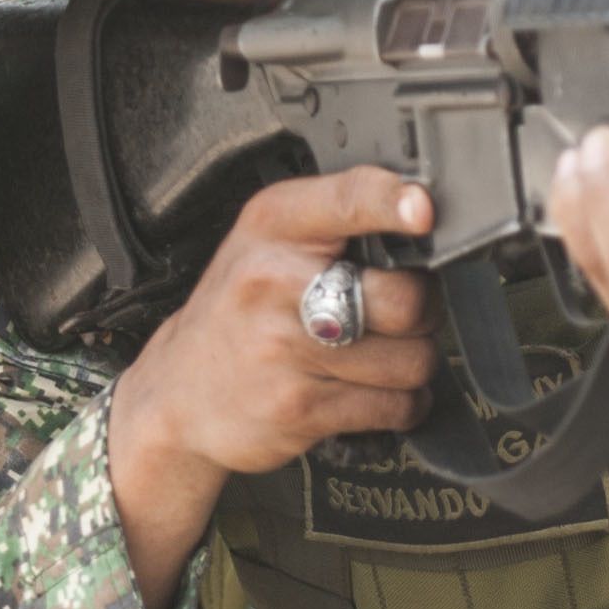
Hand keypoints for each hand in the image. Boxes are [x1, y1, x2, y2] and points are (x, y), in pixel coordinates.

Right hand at [104, 169, 436, 608]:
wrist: (179, 391)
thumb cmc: (241, 309)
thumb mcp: (267, 241)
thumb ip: (339, 221)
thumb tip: (430, 216)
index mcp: (273, 225)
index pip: (349, 199)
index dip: (397, 203)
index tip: (425, 211)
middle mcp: (273, 281)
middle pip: (405, 299)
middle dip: (425, 312)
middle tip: (401, 314)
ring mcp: (284, 349)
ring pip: (411, 360)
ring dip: (412, 364)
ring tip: (378, 356)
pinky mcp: (299, 408)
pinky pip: (394, 406)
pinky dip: (402, 405)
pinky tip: (372, 391)